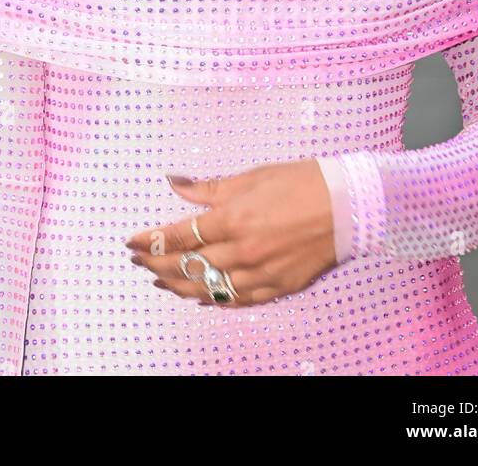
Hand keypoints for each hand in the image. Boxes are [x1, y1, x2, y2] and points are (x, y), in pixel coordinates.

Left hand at [124, 159, 337, 305]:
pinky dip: (214, 299)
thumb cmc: (299, 183)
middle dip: (157, 265)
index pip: (179, 235)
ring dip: (180, 286)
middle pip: (187, 265)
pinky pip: (237, 300)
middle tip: (138, 262)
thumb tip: (174, 183)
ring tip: (161, 281)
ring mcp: (259, 273)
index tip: (130, 242)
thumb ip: (209, 189)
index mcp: (233, 218)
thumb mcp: (250, 177)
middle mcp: (242, 250)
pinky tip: (200, 296)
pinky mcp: (277, 288)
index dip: (150, 240)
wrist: (346, 205)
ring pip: (208, 288)